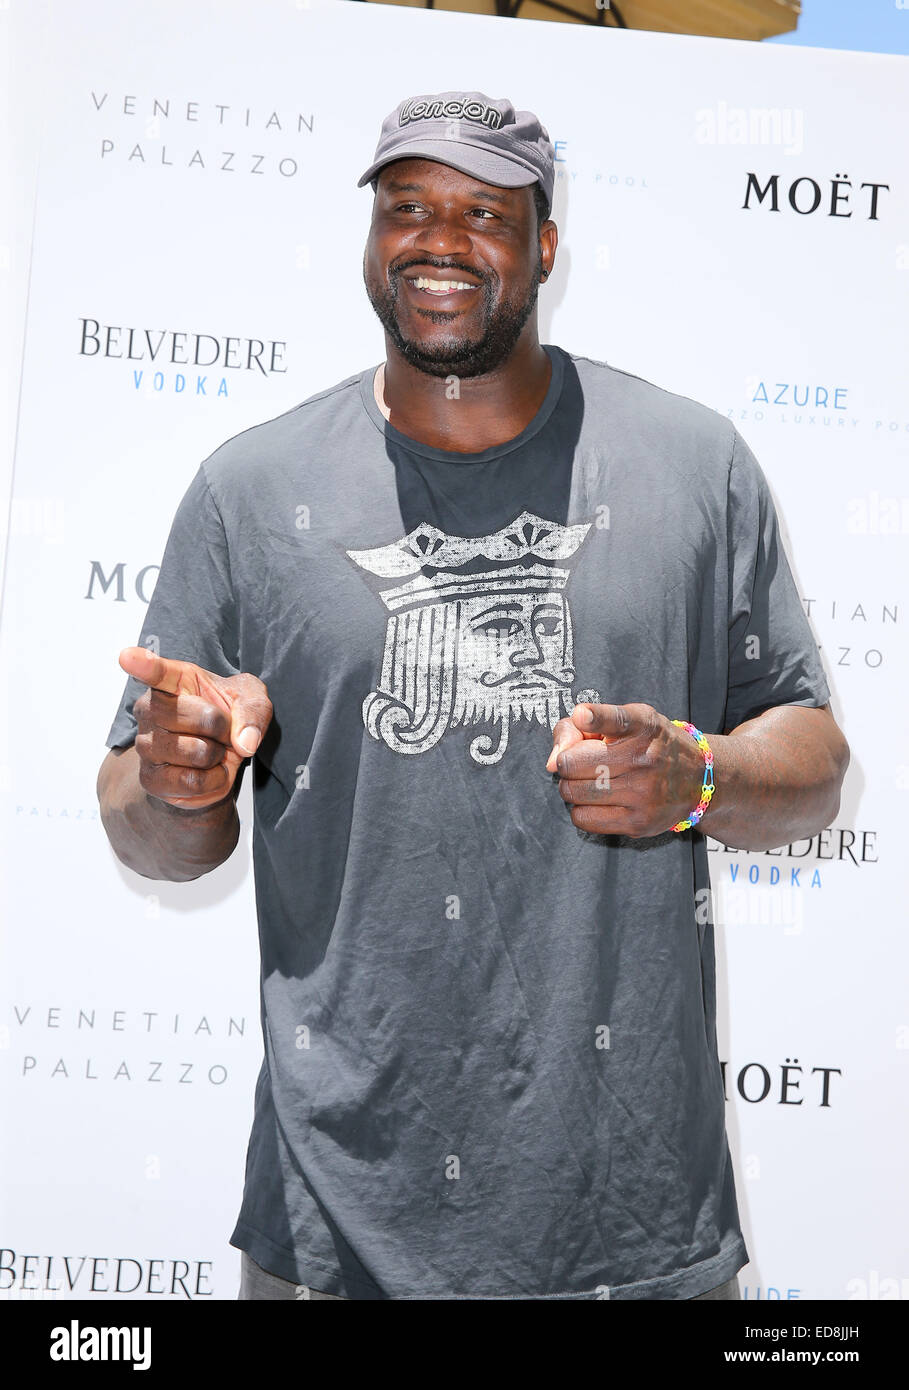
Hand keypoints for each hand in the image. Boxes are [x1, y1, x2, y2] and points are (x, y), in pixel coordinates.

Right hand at [120, 646, 272, 809]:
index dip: (144, 664)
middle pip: (201, 718)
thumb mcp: (252, 702)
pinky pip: (192, 782)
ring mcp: (146, 745)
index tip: (127, 656)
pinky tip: (208, 771)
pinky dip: (213, 780)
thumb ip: (253, 712)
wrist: (220, 756)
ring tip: (212, 749)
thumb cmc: (230, 716)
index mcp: (174, 680)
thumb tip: (245, 742)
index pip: (158, 672)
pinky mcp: (150, 778)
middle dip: (225, 728)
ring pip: (197, 753)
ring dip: (218, 755)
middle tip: (221, 729)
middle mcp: (150, 709)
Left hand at [546, 702, 705, 837]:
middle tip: (580, 763)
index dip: (594, 717)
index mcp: (642, 725)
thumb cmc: (650, 745)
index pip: (616, 719)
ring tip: (589, 781)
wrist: (698, 779)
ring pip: (573, 792)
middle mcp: (644, 759)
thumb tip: (550, 763)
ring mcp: (643, 794)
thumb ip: (580, 728)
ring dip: (571, 786)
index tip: (582, 715)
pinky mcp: (639, 823)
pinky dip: (580, 809)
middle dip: (566, 762)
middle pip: (571, 763)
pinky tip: (597, 801)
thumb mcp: (627, 721)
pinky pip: (583, 819)